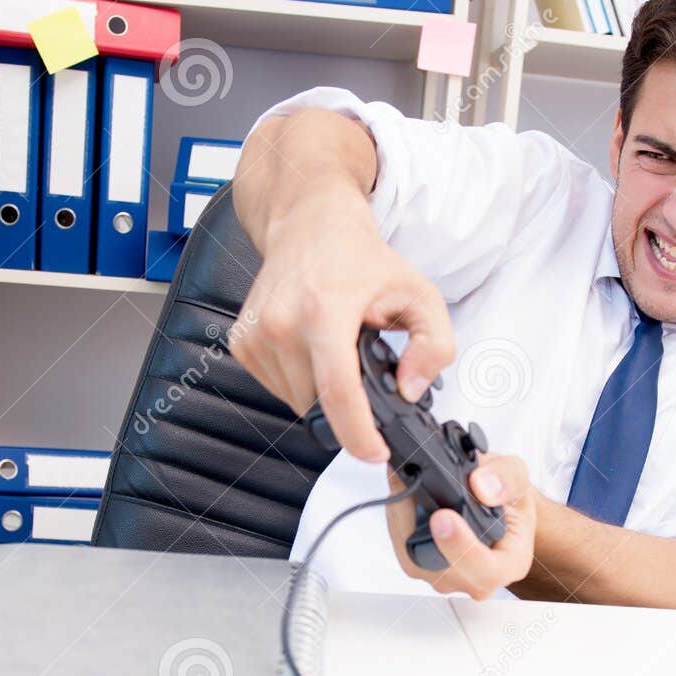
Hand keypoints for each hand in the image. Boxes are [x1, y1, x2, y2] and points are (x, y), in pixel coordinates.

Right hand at [228, 189, 455, 463]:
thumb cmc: (361, 258)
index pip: (336, 392)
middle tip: (362, 366)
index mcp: (323, 312)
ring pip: (295, 400)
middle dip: (345, 402)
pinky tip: (311, 349)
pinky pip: (276, 387)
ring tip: (335, 350)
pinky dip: (299, 381)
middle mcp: (281, 324)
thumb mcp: (419, 293)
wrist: (309, 223)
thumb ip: (433, 344)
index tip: (374, 452)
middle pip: (318, 403)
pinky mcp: (242, 342)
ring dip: (320, 392)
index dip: (357, 434)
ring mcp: (256, 335)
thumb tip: (410, 389)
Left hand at [387, 454, 536, 598]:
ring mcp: (444, 576)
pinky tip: (403, 492)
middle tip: (407, 480)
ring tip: (406, 476)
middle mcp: (474, 579)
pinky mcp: (419, 566)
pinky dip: (398, 516)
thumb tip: (482, 487)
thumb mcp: (518, 475)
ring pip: (411, 554)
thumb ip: (507, 477)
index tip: (442, 516)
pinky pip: (401, 546)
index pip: (484, 569)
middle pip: (437, 564)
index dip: (460, 546)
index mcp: (509, 564)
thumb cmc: (509, 498)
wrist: (497, 505)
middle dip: (416, 522)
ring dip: (402, 515)